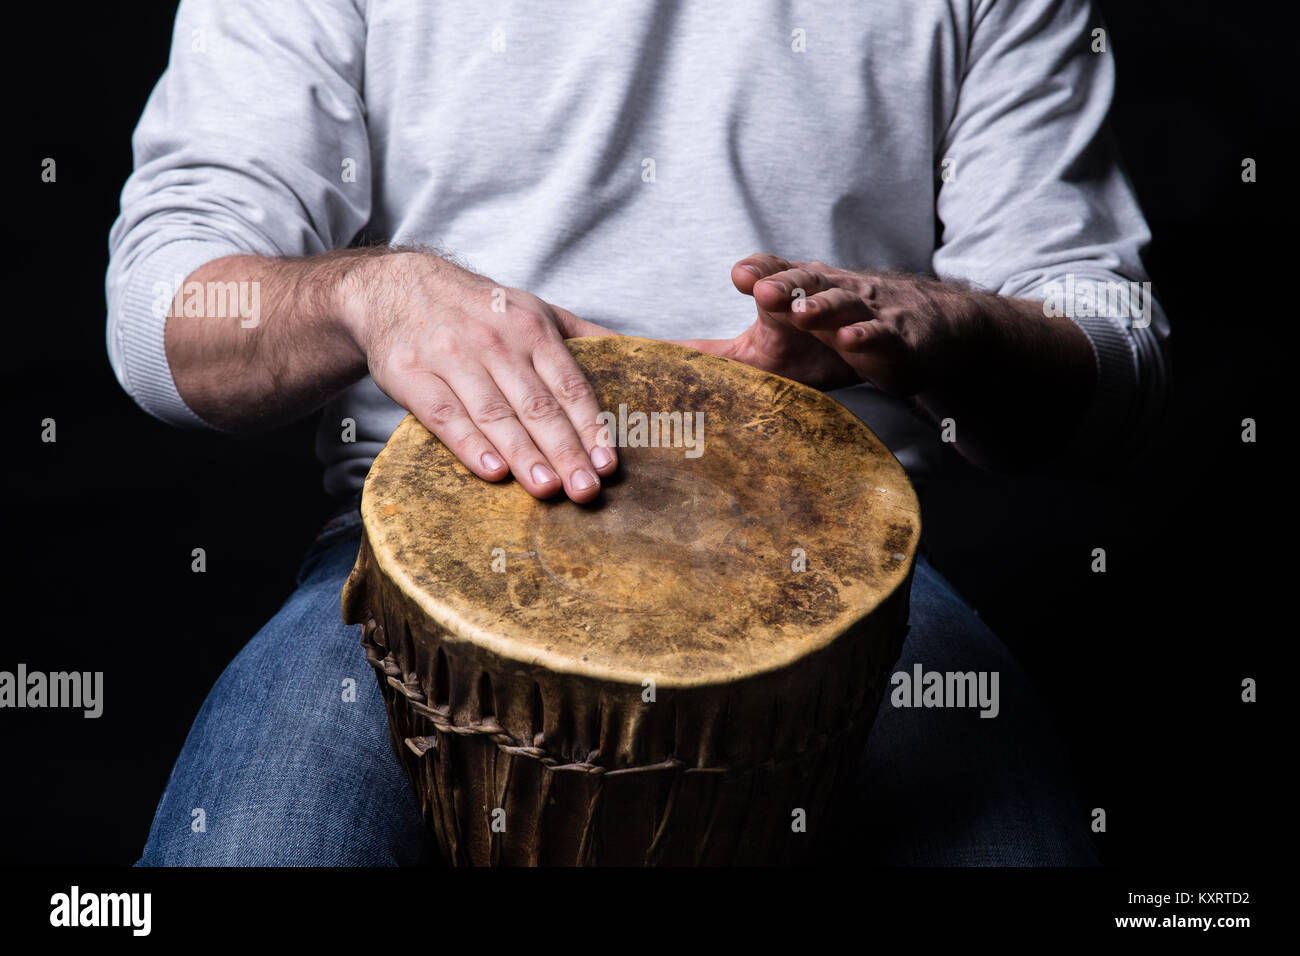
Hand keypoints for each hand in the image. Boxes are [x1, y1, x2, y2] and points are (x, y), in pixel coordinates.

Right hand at [340, 251, 618, 501]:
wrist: (396, 288)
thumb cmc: (481, 310)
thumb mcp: (538, 311)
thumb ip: (593, 339)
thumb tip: (671, 351)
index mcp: (532, 329)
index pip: (569, 385)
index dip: (590, 426)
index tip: (608, 464)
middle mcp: (495, 342)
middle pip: (537, 405)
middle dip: (564, 449)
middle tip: (585, 490)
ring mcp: (452, 357)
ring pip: (494, 413)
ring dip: (523, 454)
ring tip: (547, 489)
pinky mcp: (411, 375)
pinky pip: (445, 415)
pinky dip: (469, 444)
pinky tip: (492, 471)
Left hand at [675, 254, 974, 394]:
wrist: (911, 336)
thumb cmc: (826, 342)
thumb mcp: (767, 348)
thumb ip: (715, 353)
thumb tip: (653, 359)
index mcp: (796, 290)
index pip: (775, 272)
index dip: (760, 270)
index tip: (740, 275)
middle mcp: (828, 293)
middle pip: (804, 282)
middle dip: (783, 284)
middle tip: (759, 290)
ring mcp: (863, 314)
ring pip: (842, 305)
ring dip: (821, 308)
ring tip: (802, 313)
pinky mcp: (894, 339)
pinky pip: (880, 335)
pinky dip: (867, 336)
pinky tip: (852, 340)